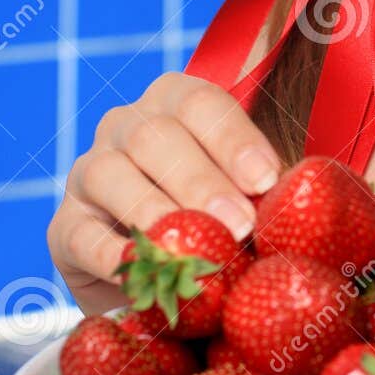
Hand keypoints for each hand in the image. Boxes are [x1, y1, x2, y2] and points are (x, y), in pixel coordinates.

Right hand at [47, 72, 282, 316]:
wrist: (162, 269)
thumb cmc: (222, 217)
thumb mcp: (251, 192)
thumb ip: (272, 188)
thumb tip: (309, 198)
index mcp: (177, 102)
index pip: (201, 103)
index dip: (234, 139)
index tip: (267, 180)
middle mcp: (126, 125)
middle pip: (155, 135)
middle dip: (202, 181)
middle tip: (241, 226)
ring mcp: (89, 172)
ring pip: (111, 173)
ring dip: (157, 212)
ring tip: (195, 251)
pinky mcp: (65, 226)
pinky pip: (81, 234)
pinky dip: (113, 255)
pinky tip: (145, 273)